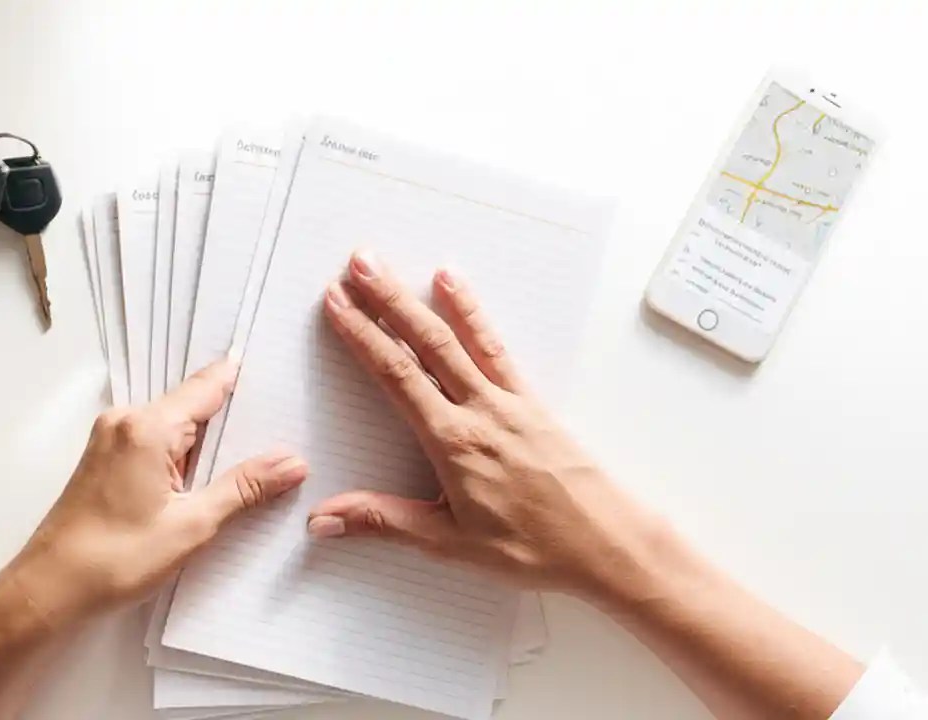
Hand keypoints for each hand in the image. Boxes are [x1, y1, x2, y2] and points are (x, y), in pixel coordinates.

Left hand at [16, 360, 308, 622]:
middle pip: (195, 404)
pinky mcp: (107, 460)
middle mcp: (126, 420)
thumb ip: (244, 488)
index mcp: (147, 426)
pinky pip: (158, 444)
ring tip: (259, 458)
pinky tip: (213, 479)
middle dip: (236, 419)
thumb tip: (292, 462)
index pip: (209, 385)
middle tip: (286, 429)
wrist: (47, 591)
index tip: (284, 378)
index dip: (247, 382)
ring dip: (212, 443)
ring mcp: (112, 439)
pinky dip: (187, 457)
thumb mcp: (192, 525)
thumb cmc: (113, 560)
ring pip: (178, 426)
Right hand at [309, 251, 666, 603]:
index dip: (363, 336)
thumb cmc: (533, 548)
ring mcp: (509, 399)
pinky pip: (495, 346)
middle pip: (424, 343)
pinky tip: (454, 284)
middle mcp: (480, 410)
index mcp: (453, 442)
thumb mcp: (450, 542)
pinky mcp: (532, 399)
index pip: (396, 377)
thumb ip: (383, 522)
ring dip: (420, 297)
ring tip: (392, 265)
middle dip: (386, 300)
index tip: (337, 303)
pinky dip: (470, 311)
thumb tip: (321, 519)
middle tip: (356, 263)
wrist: (606, 541)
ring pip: (456, 336)